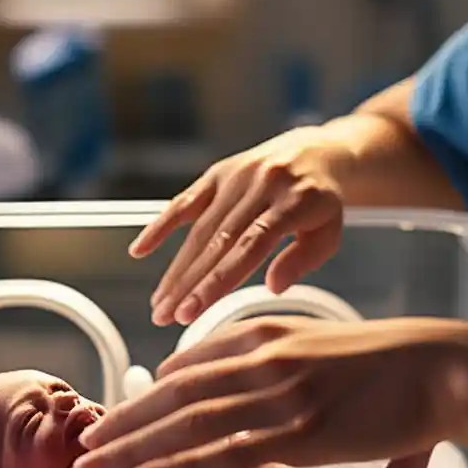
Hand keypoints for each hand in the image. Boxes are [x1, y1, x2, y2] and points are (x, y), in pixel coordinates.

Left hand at [72, 317, 467, 467]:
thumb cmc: (387, 362)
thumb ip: (272, 357)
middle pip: (177, 394)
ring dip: (135, 443)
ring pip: (192, 421)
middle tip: (84, 444)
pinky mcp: (306, 429)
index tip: (116, 415)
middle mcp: (266, 358)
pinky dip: (183, 463)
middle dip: (125, 420)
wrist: (442, 366)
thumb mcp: (318, 345)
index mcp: (269, 334)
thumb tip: (230, 377)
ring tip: (95, 464)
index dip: (147, 394)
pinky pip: (231, 450)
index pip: (190, 365)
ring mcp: (284, 393)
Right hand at [135, 128, 353, 325]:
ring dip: (175, 268)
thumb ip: (304, 259)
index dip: (217, 281)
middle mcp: (261, 184)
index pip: (249, 247)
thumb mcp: (328, 232)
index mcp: (294, 201)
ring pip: (199, 227)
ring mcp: (236, 176)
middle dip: (188, 283)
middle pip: (217, 240)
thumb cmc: (321, 201)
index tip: (191, 312)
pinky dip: (160, 225)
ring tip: (159, 303)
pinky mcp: (219, 172)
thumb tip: (274, 287)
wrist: (316, 151)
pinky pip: (185, 200)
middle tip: (164, 317)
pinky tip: (139, 250)